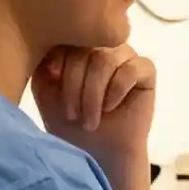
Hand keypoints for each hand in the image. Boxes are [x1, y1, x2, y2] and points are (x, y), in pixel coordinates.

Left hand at [31, 45, 155, 164]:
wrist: (96, 153)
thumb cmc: (69, 123)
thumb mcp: (46, 91)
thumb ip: (43, 64)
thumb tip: (51, 48)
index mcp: (76, 44)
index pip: (67, 36)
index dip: (59, 57)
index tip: (52, 79)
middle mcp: (102, 45)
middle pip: (86, 48)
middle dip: (75, 84)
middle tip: (72, 115)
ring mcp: (125, 56)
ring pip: (106, 59)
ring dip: (94, 93)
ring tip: (90, 119)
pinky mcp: (146, 70)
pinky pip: (131, 69)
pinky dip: (116, 90)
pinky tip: (110, 108)